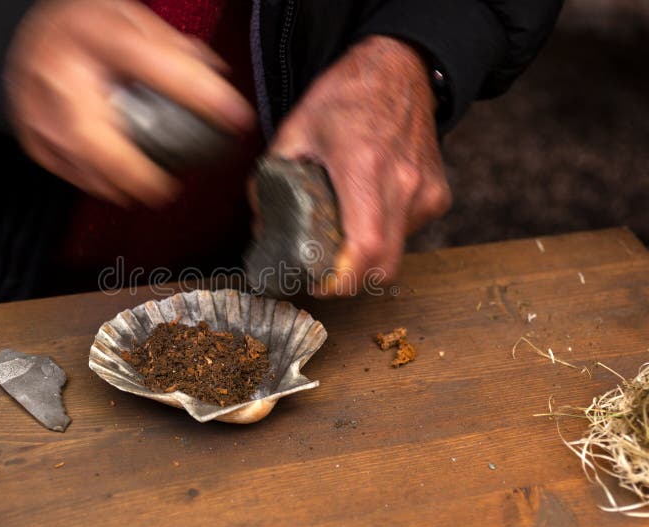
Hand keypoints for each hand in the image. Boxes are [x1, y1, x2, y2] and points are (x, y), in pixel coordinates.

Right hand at [6, 0, 254, 206]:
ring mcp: (36, 106)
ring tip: (151, 190)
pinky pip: (66, 170)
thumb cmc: (87, 27)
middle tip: (167, 189)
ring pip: (77, 159)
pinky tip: (118, 185)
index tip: (234, 115)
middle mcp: (57, 69)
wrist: (31, 34)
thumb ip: (174, 49)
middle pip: (91, 131)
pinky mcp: (31, 135)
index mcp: (93, 32)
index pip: (150, 62)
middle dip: (133, 169)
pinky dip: (97, 183)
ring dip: (119, 183)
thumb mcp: (133, 18)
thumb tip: (217, 81)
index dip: (196, 91)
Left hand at [269, 36, 450, 294]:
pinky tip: (368, 208)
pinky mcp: (438, 195)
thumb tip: (261, 226)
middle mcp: (403, 183)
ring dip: (368, 254)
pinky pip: (409, 234)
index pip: (366, 246)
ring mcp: (426, 191)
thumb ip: (272, 178)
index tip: (319, 283)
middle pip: (384, 266)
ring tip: (345, 226)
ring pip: (397, 253)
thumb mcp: (296, 129)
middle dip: (351, 279)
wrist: (400, 69)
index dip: (343, 279)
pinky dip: (386, 234)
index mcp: (364, 166)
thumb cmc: (348, 95)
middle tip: (324, 271)